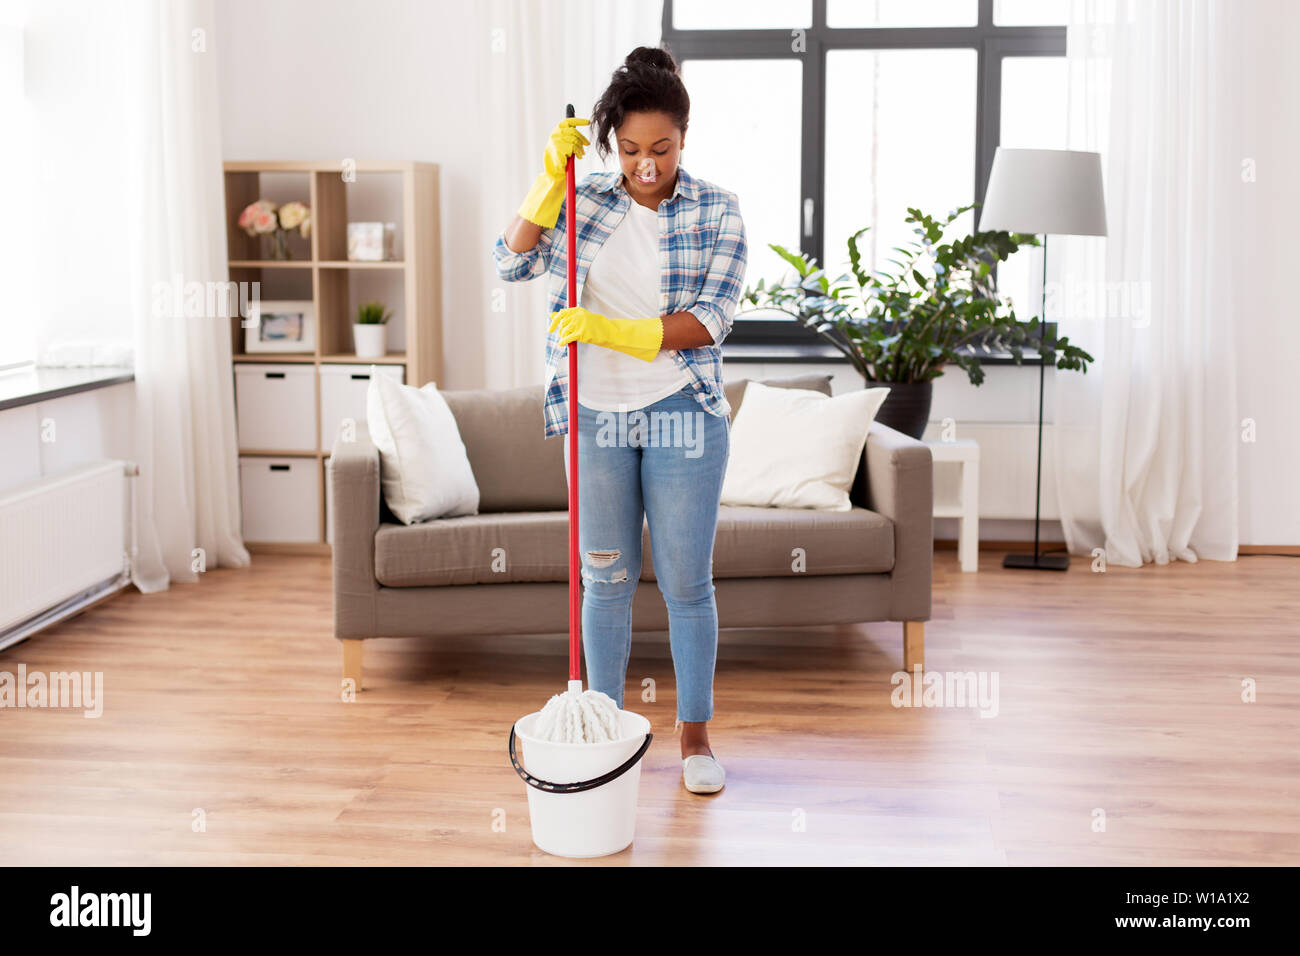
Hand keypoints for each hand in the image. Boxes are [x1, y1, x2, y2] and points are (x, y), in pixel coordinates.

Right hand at [517, 117, 589, 227]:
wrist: (553, 175)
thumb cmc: (558, 164)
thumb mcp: (564, 149)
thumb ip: (569, 140)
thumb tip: (579, 136)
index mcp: (555, 134)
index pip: (567, 122)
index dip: (578, 120)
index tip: (587, 122)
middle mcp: (554, 137)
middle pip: (573, 132)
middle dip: (582, 138)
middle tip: (586, 145)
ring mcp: (555, 144)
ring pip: (574, 140)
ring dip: (580, 148)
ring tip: (581, 155)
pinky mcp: (559, 151)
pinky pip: (572, 148)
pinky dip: (577, 153)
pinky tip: (577, 158)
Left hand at [548, 306, 663, 362]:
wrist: (609, 331)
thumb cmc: (594, 325)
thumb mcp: (580, 318)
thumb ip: (566, 316)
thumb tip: (551, 315)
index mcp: (577, 310)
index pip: (561, 314)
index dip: (554, 322)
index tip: (550, 330)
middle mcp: (577, 315)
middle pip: (562, 324)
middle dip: (560, 331)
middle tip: (562, 336)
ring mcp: (579, 324)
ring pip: (564, 331)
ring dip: (563, 337)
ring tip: (566, 340)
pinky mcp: (581, 333)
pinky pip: (567, 338)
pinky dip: (563, 341)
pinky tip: (562, 344)